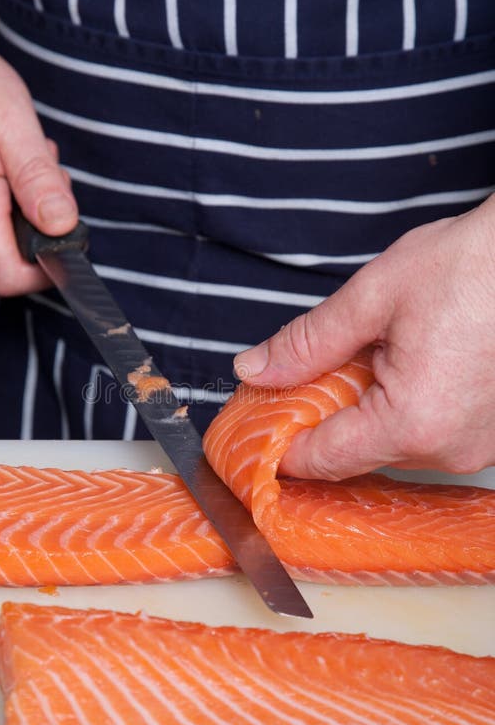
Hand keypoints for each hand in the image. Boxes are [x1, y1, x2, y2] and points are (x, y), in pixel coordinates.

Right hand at [0, 19, 77, 295]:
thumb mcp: (9, 115)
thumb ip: (38, 176)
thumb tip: (63, 225)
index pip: (10, 278)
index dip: (47, 267)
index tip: (65, 230)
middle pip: (9, 259)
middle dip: (39, 223)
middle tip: (39, 168)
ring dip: (19, 209)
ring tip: (12, 157)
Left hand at [234, 197, 494, 479]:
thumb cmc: (474, 265)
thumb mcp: (375, 297)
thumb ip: (307, 343)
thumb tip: (255, 369)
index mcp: (413, 422)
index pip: (321, 459)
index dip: (278, 446)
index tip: (254, 425)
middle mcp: (450, 450)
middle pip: (356, 454)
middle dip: (324, 417)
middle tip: (310, 369)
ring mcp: (479, 447)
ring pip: (393, 444)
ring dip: (368, 410)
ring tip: (373, 355)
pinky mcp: (494, 435)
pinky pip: (430, 434)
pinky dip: (407, 408)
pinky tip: (410, 364)